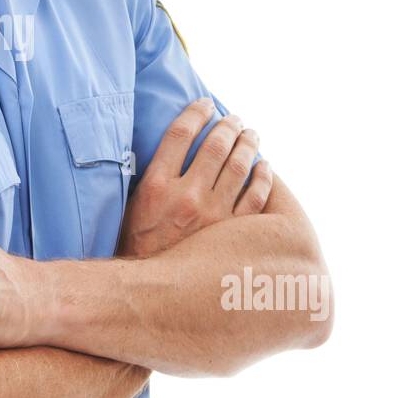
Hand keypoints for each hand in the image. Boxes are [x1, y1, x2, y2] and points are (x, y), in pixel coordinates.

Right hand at [118, 96, 272, 259]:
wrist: (151, 293)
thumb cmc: (137, 247)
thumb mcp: (133, 207)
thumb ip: (149, 177)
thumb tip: (165, 149)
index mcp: (157, 186)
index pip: (179, 134)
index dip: (195, 113)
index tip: (205, 104)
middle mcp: (186, 196)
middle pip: (214, 146)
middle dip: (227, 125)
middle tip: (234, 118)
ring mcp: (213, 215)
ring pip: (239, 167)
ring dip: (248, 144)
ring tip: (251, 134)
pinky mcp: (233, 234)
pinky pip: (256, 198)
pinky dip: (263, 177)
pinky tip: (264, 167)